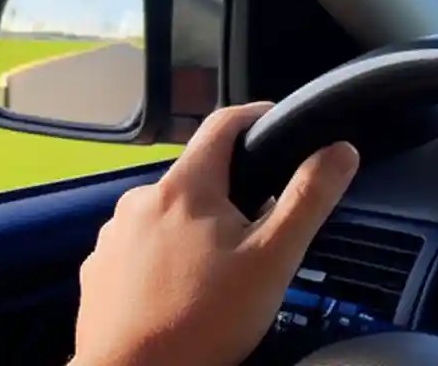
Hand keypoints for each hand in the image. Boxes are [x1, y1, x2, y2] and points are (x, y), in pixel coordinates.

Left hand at [70, 103, 359, 365]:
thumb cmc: (204, 321)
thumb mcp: (273, 259)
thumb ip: (308, 199)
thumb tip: (340, 150)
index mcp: (185, 188)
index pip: (224, 123)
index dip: (257, 115)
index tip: (279, 124)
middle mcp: (140, 201)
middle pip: (197, 175)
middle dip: (231, 191)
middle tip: (262, 226)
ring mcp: (113, 237)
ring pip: (167, 213)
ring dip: (195, 226)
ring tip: (222, 266)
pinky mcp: (98, 271)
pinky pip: (140, 247)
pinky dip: (164, 257)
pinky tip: (183, 288)